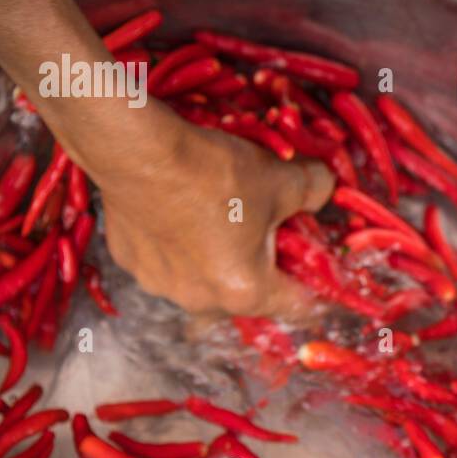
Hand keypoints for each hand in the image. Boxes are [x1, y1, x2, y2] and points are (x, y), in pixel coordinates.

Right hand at [93, 104, 333, 316]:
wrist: (139, 152)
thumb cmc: (214, 174)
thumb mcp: (281, 179)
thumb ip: (314, 191)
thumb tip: (325, 190)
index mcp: (245, 290)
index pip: (297, 305)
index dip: (314, 285)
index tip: (318, 270)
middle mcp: (201, 301)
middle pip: (248, 296)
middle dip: (264, 269)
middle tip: (271, 232)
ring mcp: (161, 285)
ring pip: (205, 281)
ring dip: (220, 260)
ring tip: (223, 219)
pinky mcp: (131, 262)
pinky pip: (169, 262)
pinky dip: (182, 246)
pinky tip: (184, 212)